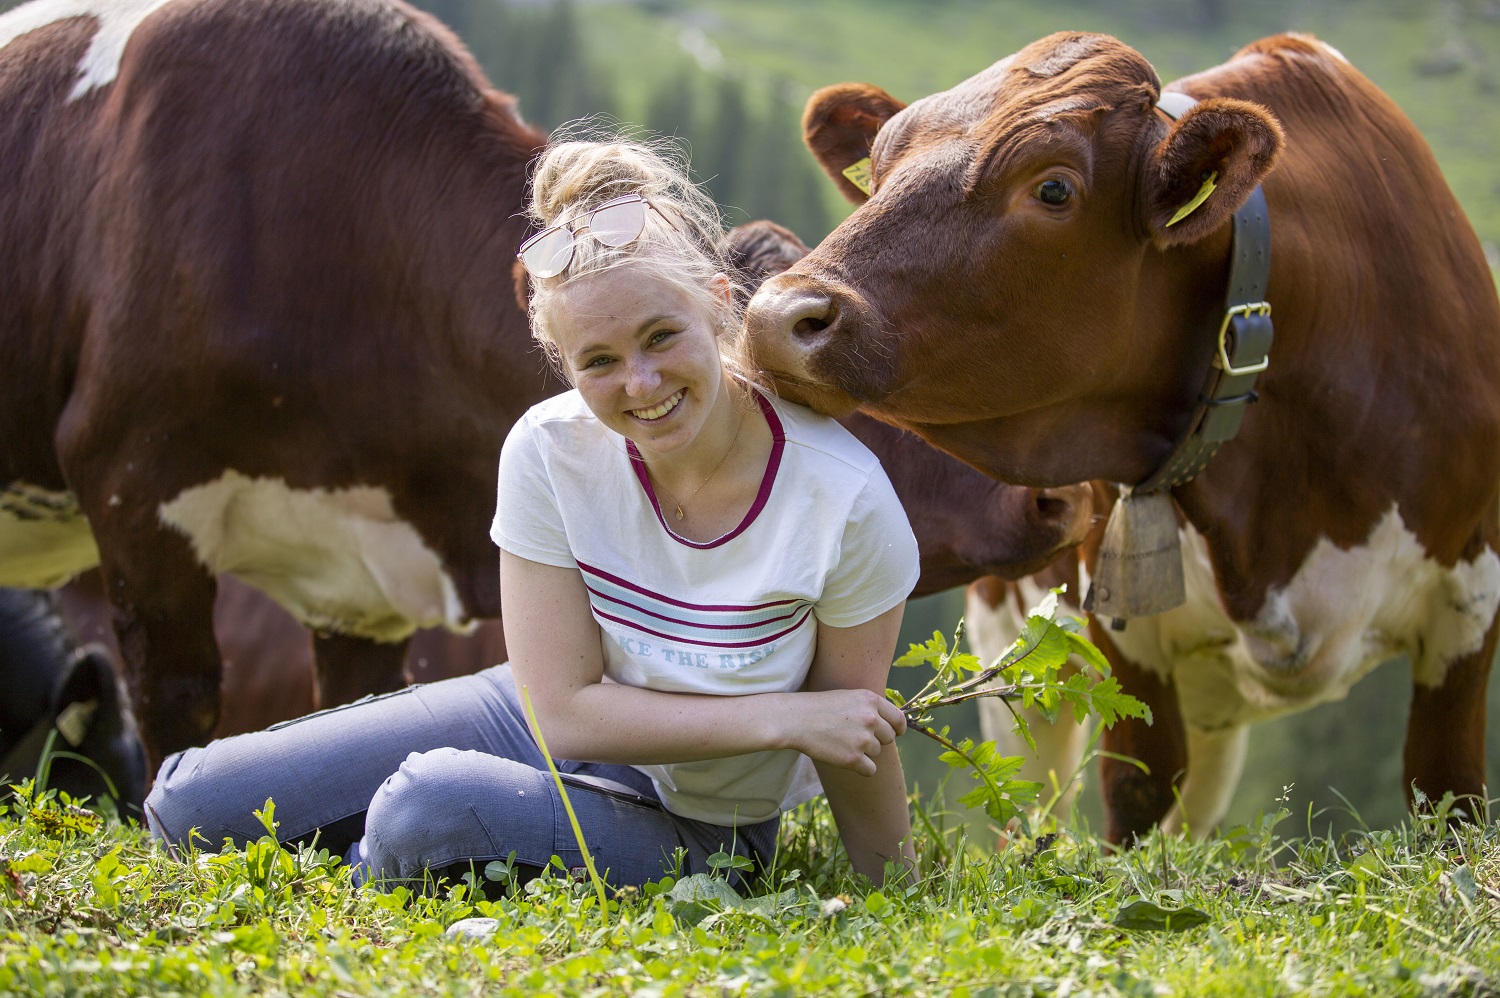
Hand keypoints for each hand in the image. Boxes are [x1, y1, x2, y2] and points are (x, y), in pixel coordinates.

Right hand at [783, 689, 906, 775]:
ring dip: (864, 752)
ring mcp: (863, 739)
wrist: (795, 719)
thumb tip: (891, 726)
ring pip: (877, 752)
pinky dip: (861, 767)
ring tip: (842, 742)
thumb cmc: (819, 707)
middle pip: (889, 737)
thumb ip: (870, 708)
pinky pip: (870, 769)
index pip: (899, 719)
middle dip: (876, 739)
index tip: (894, 733)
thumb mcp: (849, 697)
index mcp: (871, 700)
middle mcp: (871, 718)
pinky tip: (845, 758)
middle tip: (855, 737)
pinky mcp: (853, 758)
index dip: (897, 728)